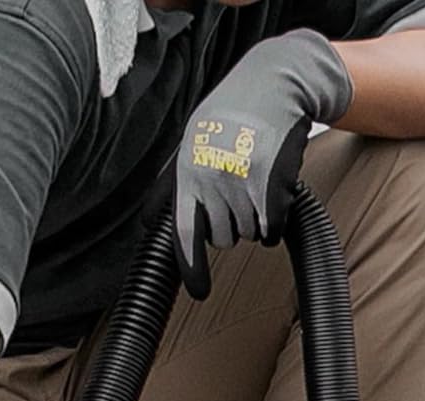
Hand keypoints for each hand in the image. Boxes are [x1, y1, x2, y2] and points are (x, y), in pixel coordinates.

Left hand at [174, 29, 352, 298]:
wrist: (273, 84)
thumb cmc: (229, 115)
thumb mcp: (192, 141)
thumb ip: (173, 186)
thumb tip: (149, 223)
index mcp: (190, 172)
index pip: (186, 233)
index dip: (192, 268)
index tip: (199, 292)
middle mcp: (213, 178)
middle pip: (224, 239)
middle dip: (231, 225)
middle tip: (236, 192)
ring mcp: (244, 182)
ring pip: (250, 234)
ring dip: (254, 219)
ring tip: (253, 182)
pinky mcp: (273, 185)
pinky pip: (273, 228)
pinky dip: (275, 219)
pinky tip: (272, 190)